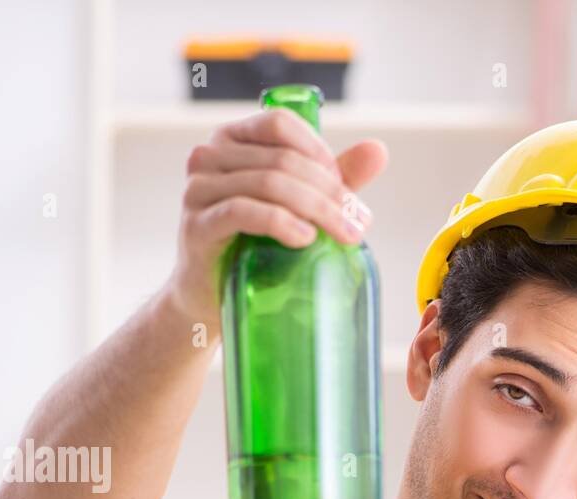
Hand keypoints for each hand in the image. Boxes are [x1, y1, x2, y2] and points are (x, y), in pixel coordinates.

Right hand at [164, 108, 387, 331]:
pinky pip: (244, 212)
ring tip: (343, 236)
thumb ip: (332, 178)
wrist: (210, 294)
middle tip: (358, 224)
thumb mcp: (296, 205)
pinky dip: (282, 223)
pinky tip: (306, 239)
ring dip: (316, 209)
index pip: (281, 125)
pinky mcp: (197, 225)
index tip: (345, 189)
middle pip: (282, 159)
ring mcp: (198, 189)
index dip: (319, 152)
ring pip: (269, 183)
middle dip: (330, 192)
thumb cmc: (252, 245)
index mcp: (232, 139)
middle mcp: (209, 156)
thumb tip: (378, 150)